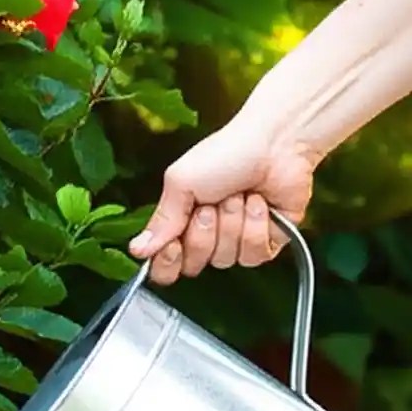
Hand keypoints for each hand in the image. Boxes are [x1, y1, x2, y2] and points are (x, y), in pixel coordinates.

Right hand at [128, 117, 320, 284]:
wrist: (274, 144)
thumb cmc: (226, 153)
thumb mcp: (181, 183)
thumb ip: (161, 221)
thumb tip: (137, 250)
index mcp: (179, 223)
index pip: (163, 266)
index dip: (166, 263)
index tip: (173, 244)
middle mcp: (206, 237)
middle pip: (194, 264)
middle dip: (203, 233)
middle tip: (211, 205)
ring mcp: (236, 241)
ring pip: (225, 259)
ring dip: (232, 224)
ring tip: (239, 196)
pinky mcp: (266, 242)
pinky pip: (253, 255)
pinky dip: (255, 227)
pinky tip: (259, 204)